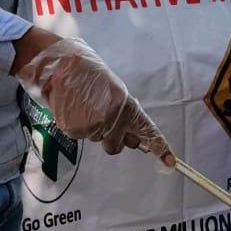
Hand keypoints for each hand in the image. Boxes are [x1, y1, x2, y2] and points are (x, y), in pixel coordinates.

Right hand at [15, 37, 173, 164]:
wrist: (60, 66)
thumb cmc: (87, 74)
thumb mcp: (113, 91)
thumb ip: (124, 112)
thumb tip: (131, 133)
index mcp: (127, 106)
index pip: (148, 131)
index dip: (160, 148)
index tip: (171, 163)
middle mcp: (113, 119)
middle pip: (116, 146)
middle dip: (112, 138)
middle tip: (102, 116)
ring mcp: (94, 126)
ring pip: (96, 140)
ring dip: (92, 128)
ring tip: (83, 106)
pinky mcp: (75, 130)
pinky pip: (80, 135)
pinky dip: (77, 125)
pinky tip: (73, 109)